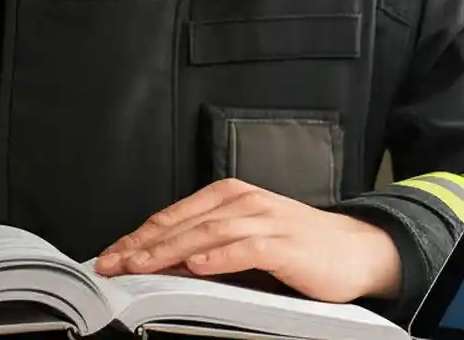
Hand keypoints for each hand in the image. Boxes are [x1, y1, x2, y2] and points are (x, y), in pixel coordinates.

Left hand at [94, 178, 399, 302]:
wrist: (354, 250)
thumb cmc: (297, 247)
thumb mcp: (245, 240)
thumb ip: (206, 247)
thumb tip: (158, 265)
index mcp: (229, 196)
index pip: (172, 216)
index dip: (137, 236)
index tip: (108, 257)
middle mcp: (243, 201)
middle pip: (183, 223)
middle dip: (142, 245)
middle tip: (112, 264)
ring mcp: (265, 219)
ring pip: (207, 233)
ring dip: (170, 251)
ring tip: (141, 266)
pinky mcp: (286, 243)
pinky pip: (247, 248)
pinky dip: (219, 257)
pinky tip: (196, 267)